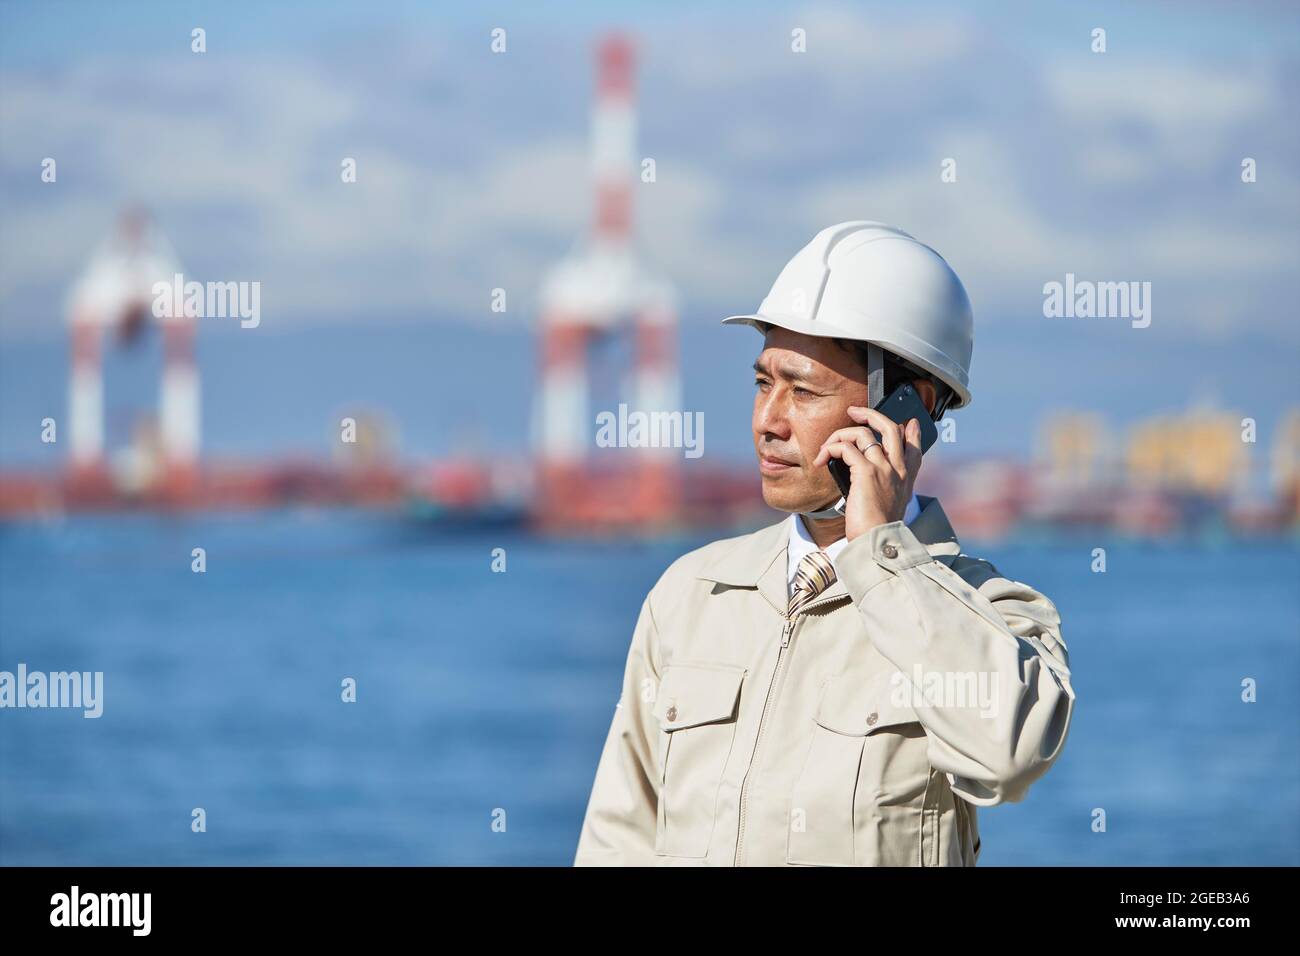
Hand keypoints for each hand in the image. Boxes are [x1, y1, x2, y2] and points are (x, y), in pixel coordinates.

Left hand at [811, 406, 922, 540]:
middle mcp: (898, 469)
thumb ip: (884, 489)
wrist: (878, 542)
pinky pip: (846, 447)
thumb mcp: (888, 506)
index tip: (907, 423)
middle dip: (870, 414)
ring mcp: (884, 467)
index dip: (911, 431)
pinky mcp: (866, 471)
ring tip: (827, 446)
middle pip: (890, 427)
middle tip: (854, 412)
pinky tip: (821, 459)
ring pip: (863, 433)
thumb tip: (866, 476)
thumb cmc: (878, 529)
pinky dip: (831, 448)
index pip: (914, 447)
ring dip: (840, 434)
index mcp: (906, 478)